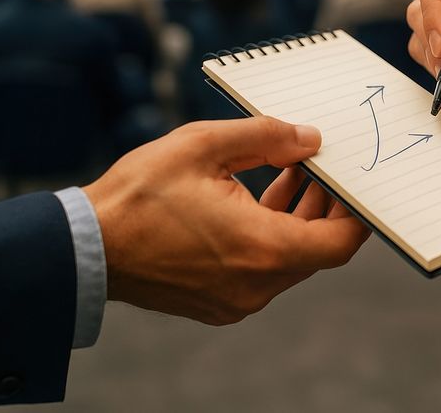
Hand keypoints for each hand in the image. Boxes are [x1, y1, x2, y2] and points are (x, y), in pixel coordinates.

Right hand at [83, 117, 368, 325]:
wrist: (83, 248)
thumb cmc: (138, 196)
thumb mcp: (203, 146)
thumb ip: (266, 137)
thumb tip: (310, 138)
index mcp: (262, 248)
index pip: (340, 242)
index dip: (358, 211)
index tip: (356, 181)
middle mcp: (256, 284)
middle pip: (317, 248)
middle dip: (325, 204)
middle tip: (321, 164)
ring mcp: (236, 299)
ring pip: (289, 258)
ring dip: (297, 217)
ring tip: (291, 170)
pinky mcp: (218, 303)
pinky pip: (262, 269)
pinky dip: (270, 236)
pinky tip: (258, 197)